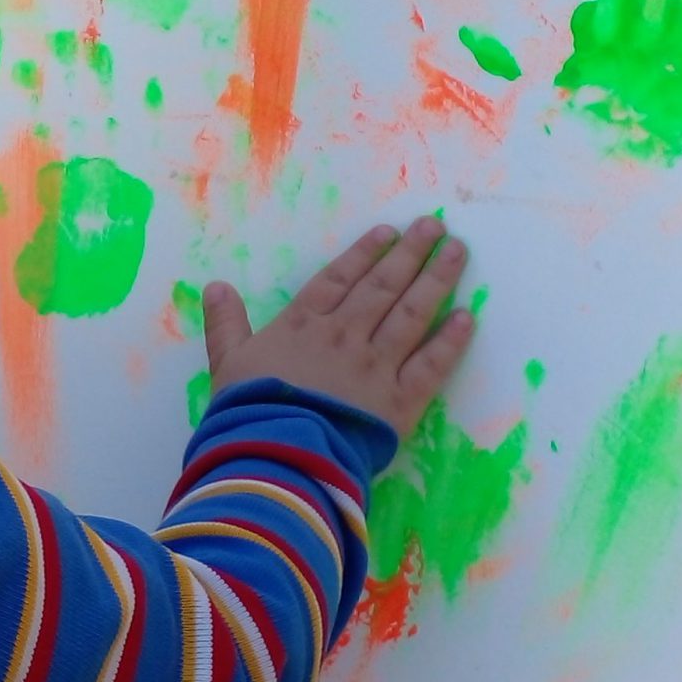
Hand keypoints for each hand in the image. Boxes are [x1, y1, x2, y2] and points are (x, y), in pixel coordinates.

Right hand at [202, 219, 475, 437]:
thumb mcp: (226, 364)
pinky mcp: (399, 400)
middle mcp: (345, 335)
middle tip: (436, 225)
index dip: (364, 253)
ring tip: (457, 252)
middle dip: (410, 252)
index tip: (388, 232)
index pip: (338, 279)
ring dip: (436, 280)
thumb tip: (214, 286)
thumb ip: (225, 324)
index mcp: (303, 325)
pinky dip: (450, 341)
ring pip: (411, 314)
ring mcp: (376, 365)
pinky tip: (467, 317)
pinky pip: (431, 364)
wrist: (279, 456)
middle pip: (383, 286)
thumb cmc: (248, 412)